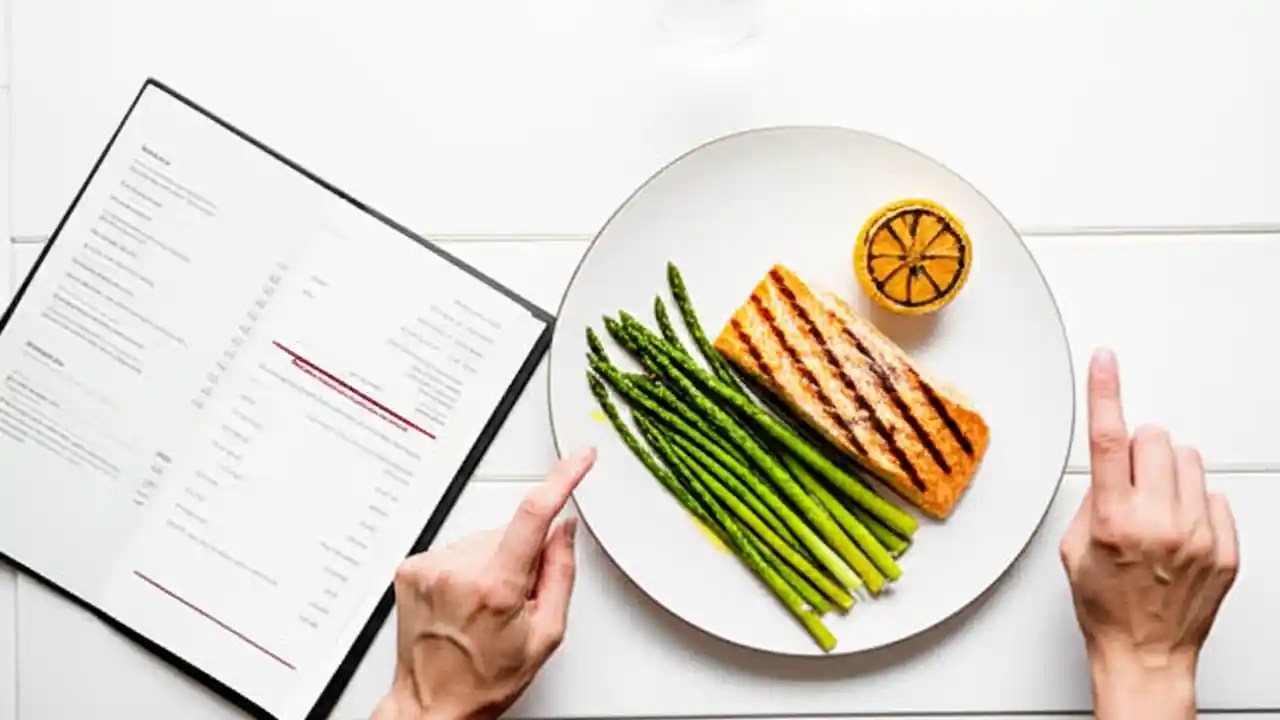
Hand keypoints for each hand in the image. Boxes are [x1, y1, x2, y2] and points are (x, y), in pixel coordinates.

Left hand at [372, 446, 596, 719]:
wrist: (434, 704)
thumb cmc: (487, 679)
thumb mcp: (545, 636)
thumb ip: (559, 574)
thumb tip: (563, 529)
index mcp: (496, 588)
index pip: (534, 514)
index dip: (562, 478)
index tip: (580, 458)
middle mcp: (459, 571)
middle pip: (509, 532)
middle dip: (521, 555)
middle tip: (515, 600)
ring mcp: (430, 567)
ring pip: (482, 539)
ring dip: (491, 562)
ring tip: (483, 607)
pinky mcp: (412, 567)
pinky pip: (455, 550)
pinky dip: (465, 568)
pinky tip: (462, 601)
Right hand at [1059, 349, 1238, 718]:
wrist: (1146, 654)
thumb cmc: (1107, 607)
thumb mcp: (1075, 549)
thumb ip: (1093, 500)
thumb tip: (1113, 468)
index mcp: (1114, 521)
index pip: (1108, 439)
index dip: (1105, 392)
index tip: (1105, 363)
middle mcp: (1159, 524)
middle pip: (1156, 440)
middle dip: (1140, 450)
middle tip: (1132, 482)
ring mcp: (1197, 535)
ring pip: (1190, 461)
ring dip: (1171, 475)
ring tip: (1158, 509)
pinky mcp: (1225, 548)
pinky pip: (1215, 496)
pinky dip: (1196, 506)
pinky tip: (1180, 533)